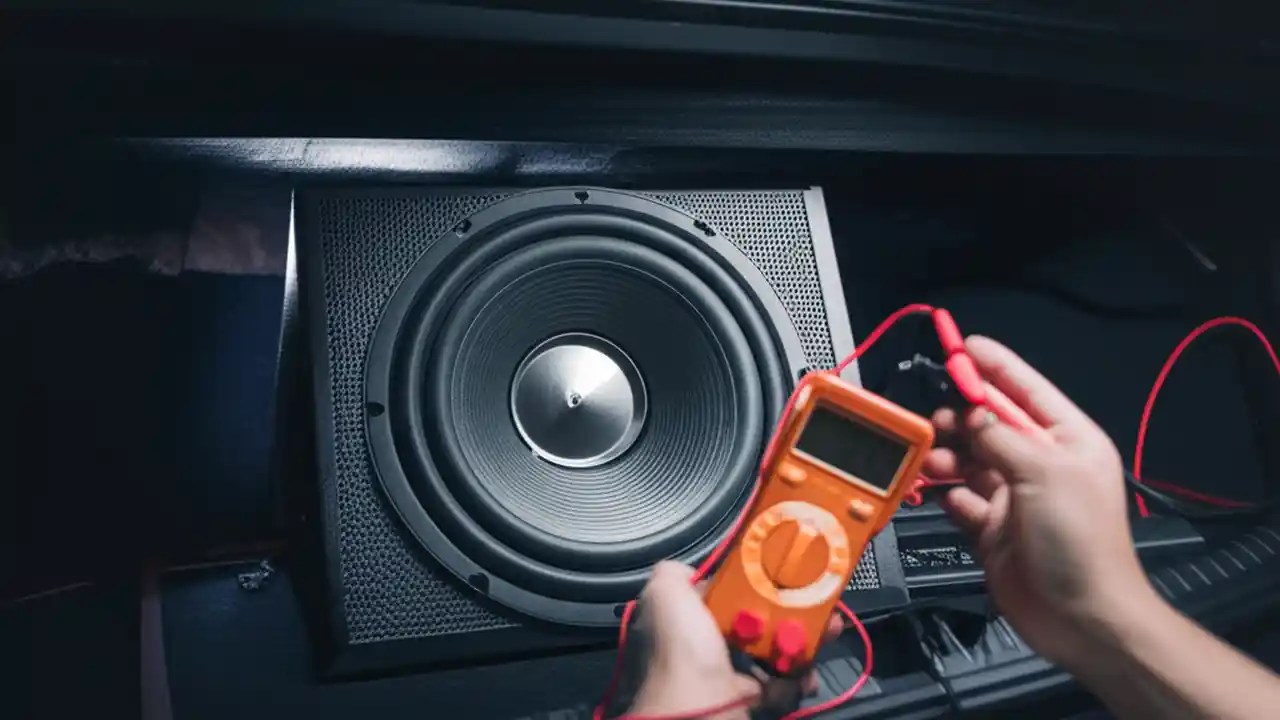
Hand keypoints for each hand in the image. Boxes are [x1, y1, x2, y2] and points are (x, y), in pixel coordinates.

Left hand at [622, 561, 840, 718]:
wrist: (696, 709)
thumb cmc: (682, 647)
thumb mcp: (665, 594)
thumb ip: (673, 574)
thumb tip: (693, 572)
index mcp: (686, 622)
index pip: (724, 598)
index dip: (754, 587)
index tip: (785, 578)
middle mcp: (706, 650)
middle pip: (758, 625)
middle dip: (793, 615)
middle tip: (823, 610)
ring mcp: (729, 679)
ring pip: (775, 655)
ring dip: (803, 646)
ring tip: (826, 636)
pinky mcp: (751, 704)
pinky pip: (781, 688)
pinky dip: (796, 682)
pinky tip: (804, 676)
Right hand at [924, 336, 1156, 668]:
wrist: (1081, 618)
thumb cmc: (1078, 540)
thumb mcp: (1043, 472)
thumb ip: (1000, 435)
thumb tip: (970, 412)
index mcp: (1067, 440)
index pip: (1025, 389)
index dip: (993, 366)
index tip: (960, 344)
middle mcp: (1040, 464)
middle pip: (990, 424)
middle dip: (960, 417)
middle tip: (935, 420)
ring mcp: (1016, 497)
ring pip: (969, 461)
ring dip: (947, 457)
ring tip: (931, 461)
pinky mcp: (993, 529)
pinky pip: (960, 500)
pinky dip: (946, 495)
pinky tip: (940, 495)